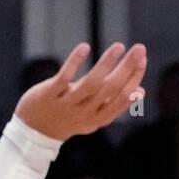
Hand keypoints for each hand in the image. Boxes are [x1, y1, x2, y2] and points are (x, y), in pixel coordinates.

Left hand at [15, 42, 146, 141]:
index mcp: (99, 117)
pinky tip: (85, 47)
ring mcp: (68, 104)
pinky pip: (64, 78)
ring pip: (91, 84)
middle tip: (140, 48)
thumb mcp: (94, 117)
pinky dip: (74, 63)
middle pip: (111, 89)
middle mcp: (86, 112)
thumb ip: (114, 104)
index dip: (134, 79)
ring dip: (106, 64)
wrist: (34, 131)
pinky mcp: (50, 94)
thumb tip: (141, 91)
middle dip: (127, 68)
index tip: (143, 59)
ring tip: (119, 47)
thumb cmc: (69, 118)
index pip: (123, 99)